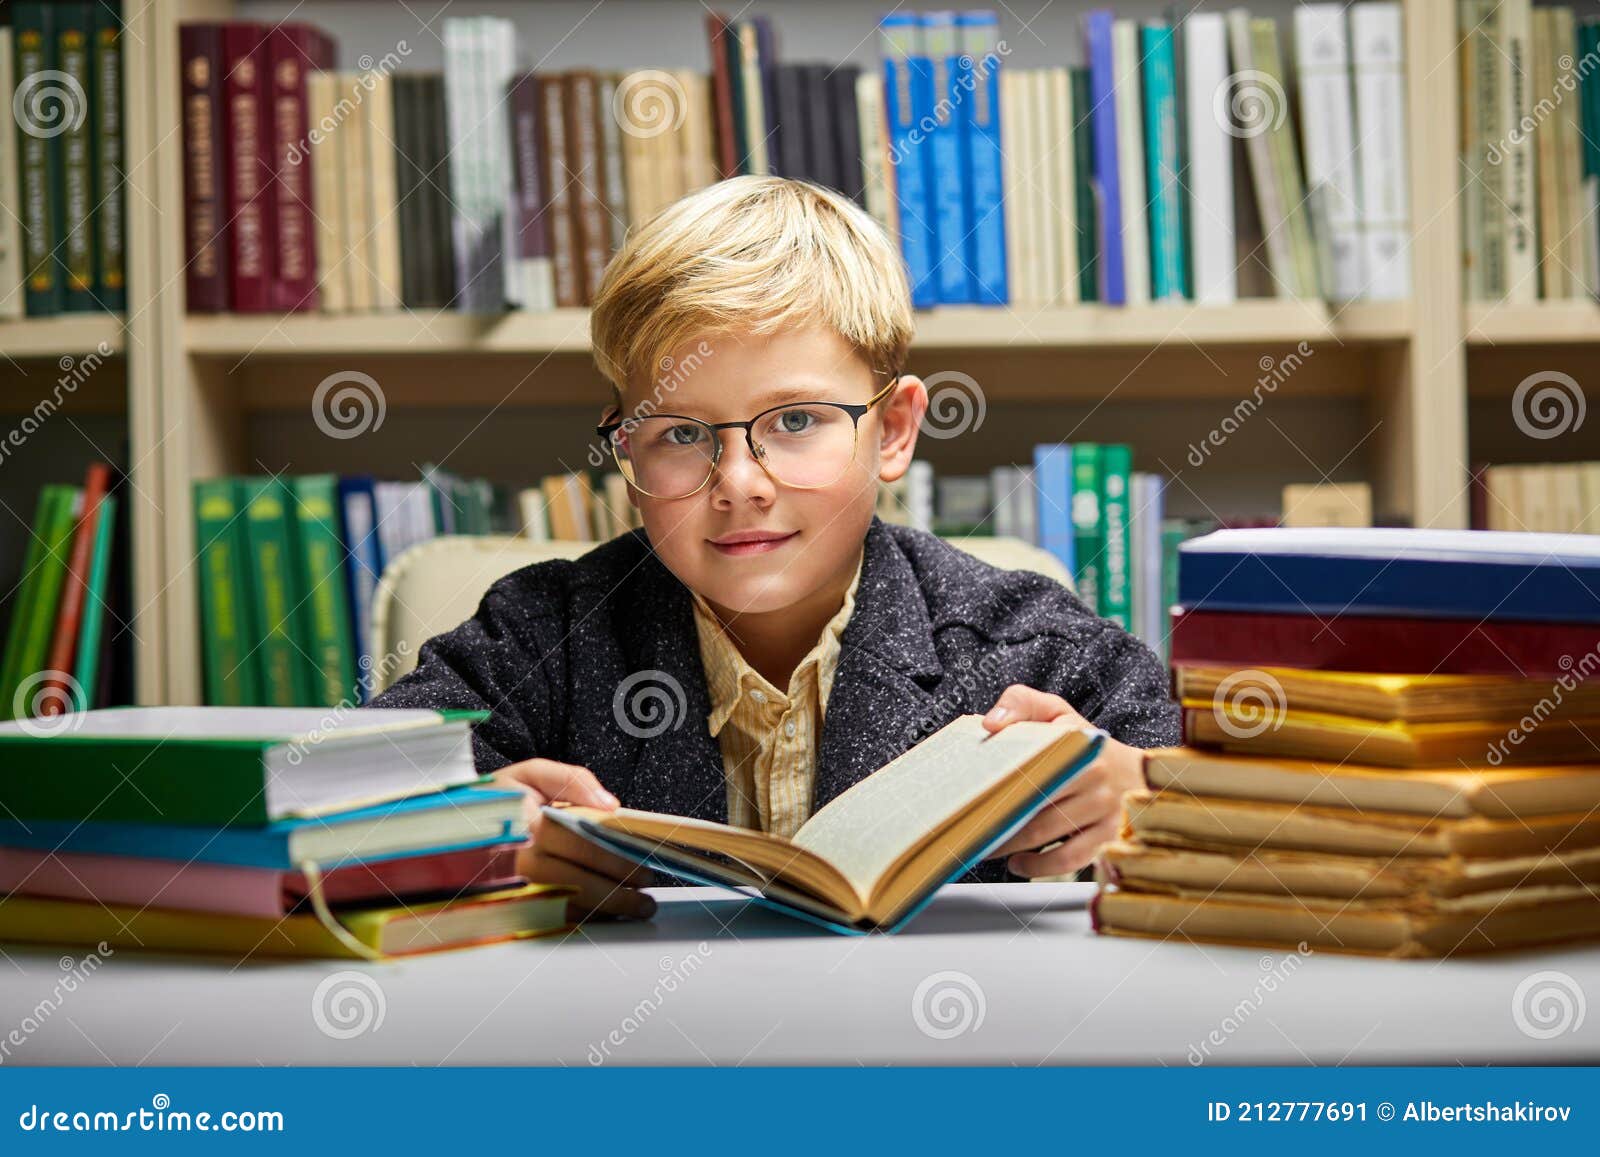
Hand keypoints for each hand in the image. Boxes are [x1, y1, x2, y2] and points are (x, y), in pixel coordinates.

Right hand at [491, 758, 656, 920]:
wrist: (454, 824)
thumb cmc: (500, 796)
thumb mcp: (530, 773)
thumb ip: (572, 779)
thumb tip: (611, 805)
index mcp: (525, 822)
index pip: (580, 844)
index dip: (615, 858)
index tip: (643, 866)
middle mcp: (515, 857)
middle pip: (576, 881)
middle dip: (617, 891)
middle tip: (646, 895)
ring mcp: (510, 885)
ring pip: (564, 903)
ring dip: (604, 910)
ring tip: (636, 907)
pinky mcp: (508, 904)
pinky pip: (549, 916)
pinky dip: (582, 917)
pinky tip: (606, 913)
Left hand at [979, 684, 1145, 876]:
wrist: (1139, 773)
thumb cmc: (1083, 743)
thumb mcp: (1055, 711)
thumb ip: (1020, 703)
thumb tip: (990, 724)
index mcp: (1077, 740)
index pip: (1030, 758)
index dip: (997, 776)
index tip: (970, 790)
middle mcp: (1094, 774)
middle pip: (1032, 799)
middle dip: (995, 814)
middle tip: (967, 825)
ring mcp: (1104, 808)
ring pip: (1045, 832)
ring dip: (1009, 844)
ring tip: (985, 845)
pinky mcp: (1109, 837)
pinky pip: (1069, 859)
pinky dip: (1039, 866)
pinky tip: (1018, 863)